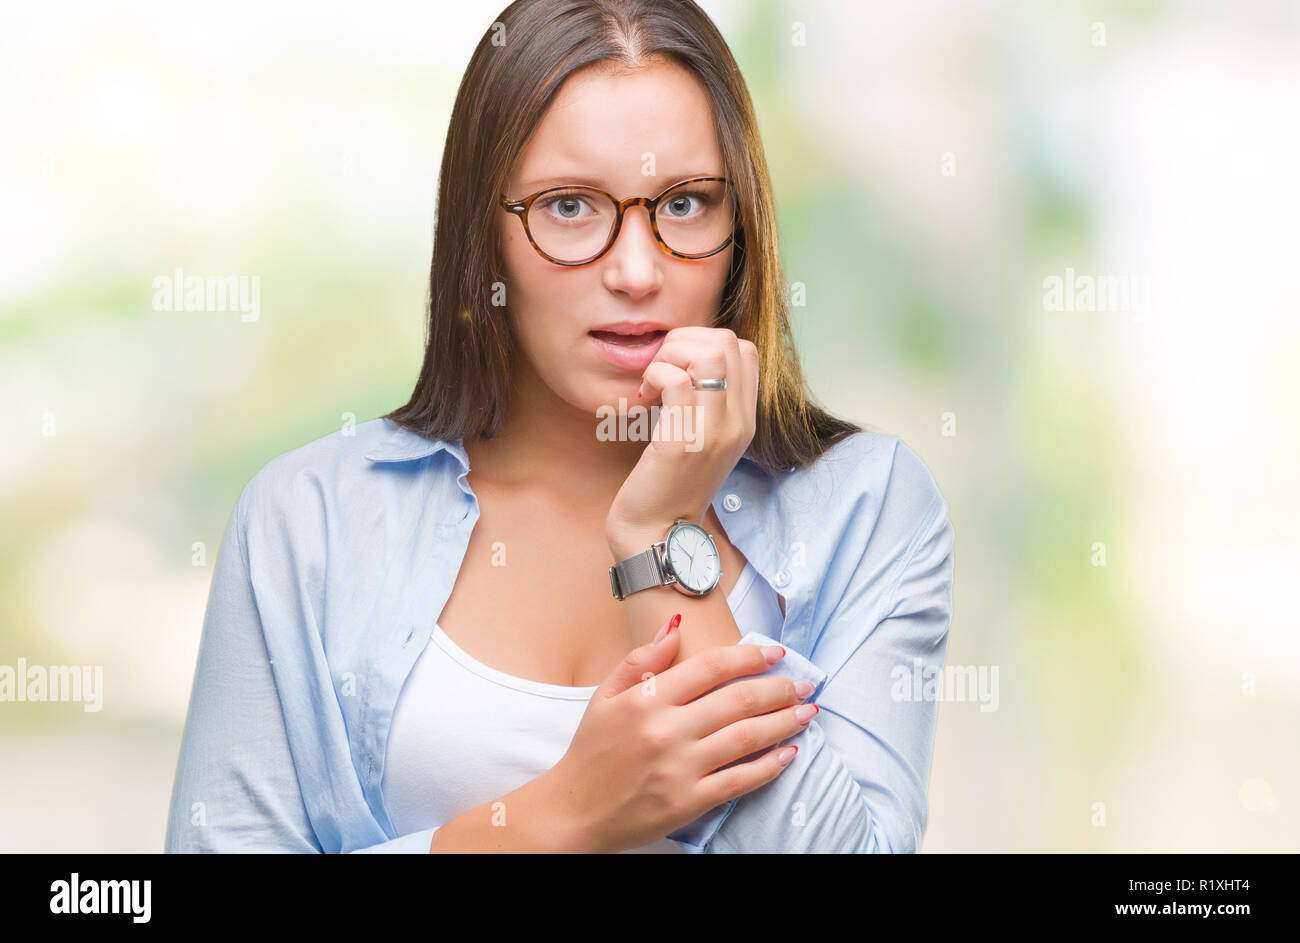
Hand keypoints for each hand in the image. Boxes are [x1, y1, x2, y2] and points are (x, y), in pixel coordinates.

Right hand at [547, 613, 811, 852]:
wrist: (574, 812)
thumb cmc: (591, 751)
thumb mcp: (606, 696)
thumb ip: (642, 660)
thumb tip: (676, 626)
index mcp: (646, 700)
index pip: (710, 667)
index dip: (749, 656)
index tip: (775, 652)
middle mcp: (666, 731)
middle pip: (738, 700)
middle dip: (780, 688)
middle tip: (805, 684)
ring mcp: (680, 768)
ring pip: (746, 737)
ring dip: (784, 722)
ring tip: (807, 713)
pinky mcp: (689, 802)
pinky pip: (740, 780)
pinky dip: (770, 766)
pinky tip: (788, 753)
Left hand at [606, 326, 757, 556]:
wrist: (659, 533)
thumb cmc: (669, 483)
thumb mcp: (700, 439)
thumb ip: (704, 403)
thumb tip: (683, 358)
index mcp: (744, 420)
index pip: (744, 350)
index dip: (705, 342)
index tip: (677, 366)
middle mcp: (738, 424)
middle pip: (729, 343)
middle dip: (686, 340)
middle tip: (661, 368)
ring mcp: (715, 433)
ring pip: (709, 354)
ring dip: (671, 354)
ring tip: (654, 381)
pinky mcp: (684, 443)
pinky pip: (677, 381)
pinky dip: (655, 375)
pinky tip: (644, 396)